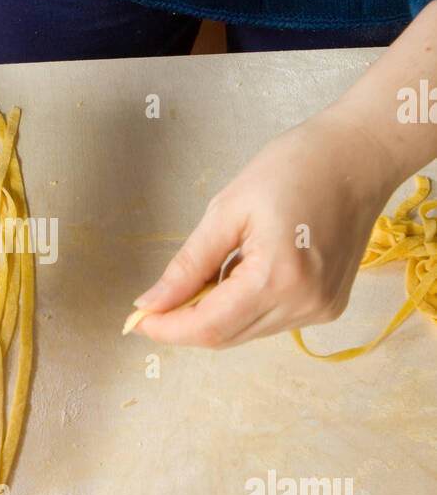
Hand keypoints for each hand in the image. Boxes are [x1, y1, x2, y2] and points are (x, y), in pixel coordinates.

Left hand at [127, 106, 396, 347]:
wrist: (360, 156)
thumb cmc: (297, 167)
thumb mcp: (228, 209)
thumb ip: (188, 265)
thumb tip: (151, 303)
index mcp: (278, 278)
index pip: (208, 327)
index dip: (166, 329)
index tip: (135, 319)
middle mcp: (304, 304)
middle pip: (226, 337)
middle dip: (185, 323)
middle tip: (155, 301)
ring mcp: (320, 309)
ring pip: (246, 332)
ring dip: (215, 314)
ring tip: (213, 267)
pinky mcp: (328, 306)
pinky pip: (270, 320)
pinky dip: (244, 306)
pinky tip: (244, 271)